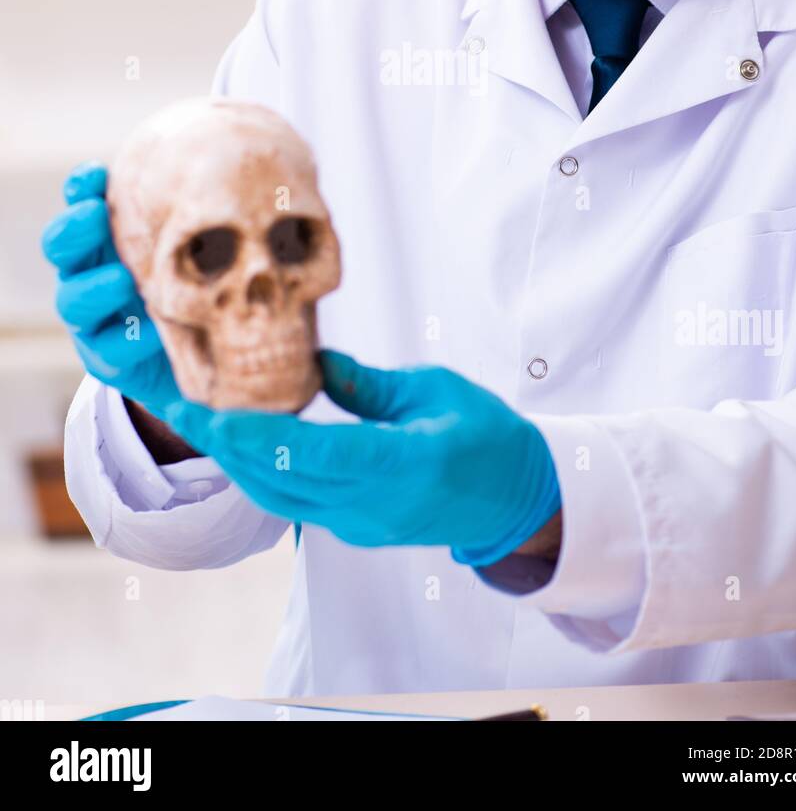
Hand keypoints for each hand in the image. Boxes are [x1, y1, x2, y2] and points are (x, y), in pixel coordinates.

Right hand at [41, 161, 182, 422]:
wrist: (192, 353)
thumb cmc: (194, 282)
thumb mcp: (198, 245)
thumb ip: (204, 213)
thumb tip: (244, 158)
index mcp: (109, 235)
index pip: (83, 203)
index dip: (82, 187)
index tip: (96, 174)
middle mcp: (90, 270)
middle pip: (60, 246)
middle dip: (74, 228)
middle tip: (95, 215)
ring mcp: (92, 315)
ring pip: (72, 299)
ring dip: (97, 287)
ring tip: (123, 280)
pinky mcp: (103, 356)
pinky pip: (108, 347)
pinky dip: (131, 339)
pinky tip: (153, 332)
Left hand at [163, 349, 561, 566]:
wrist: (514, 500)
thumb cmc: (486, 434)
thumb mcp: (435, 389)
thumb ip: (370, 384)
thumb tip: (314, 363)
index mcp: (405, 463)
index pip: (317, 454)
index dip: (260, 436)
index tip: (215, 412)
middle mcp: (376, 504)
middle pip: (283, 480)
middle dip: (227, 445)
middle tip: (184, 403)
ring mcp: (363, 524)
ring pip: (281, 498)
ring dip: (236, 462)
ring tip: (201, 419)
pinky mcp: (356, 529)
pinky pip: (296, 504)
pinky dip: (262, 473)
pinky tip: (242, 441)